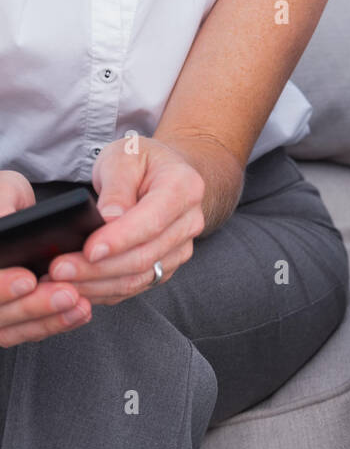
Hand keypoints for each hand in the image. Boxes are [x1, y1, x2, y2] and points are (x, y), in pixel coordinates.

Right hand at [0, 170, 91, 346]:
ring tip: (81, 304)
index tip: (28, 279)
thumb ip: (3, 205)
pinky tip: (80, 311)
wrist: (7, 212)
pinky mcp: (9, 318)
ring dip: (47, 320)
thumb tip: (5, 222)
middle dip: (32, 306)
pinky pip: (26, 331)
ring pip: (9, 329)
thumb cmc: (4, 198)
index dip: (1, 286)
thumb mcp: (4, 191)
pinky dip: (53, 323)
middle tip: (68, 294)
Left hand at [46, 136, 205, 305]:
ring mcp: (180, 247)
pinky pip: (135, 286)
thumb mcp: (124, 158)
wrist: (162, 172)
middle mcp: (189, 221)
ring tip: (62, 281)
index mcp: (185, 188)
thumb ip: (117, 187)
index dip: (120, 239)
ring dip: (98, 284)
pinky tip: (79, 286)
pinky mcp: (166, 266)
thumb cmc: (141, 161)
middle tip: (60, 269)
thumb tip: (107, 220)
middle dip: (99, 267)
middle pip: (145, 255)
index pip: (152, 221)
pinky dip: (104, 290)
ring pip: (139, 277)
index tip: (88, 249)